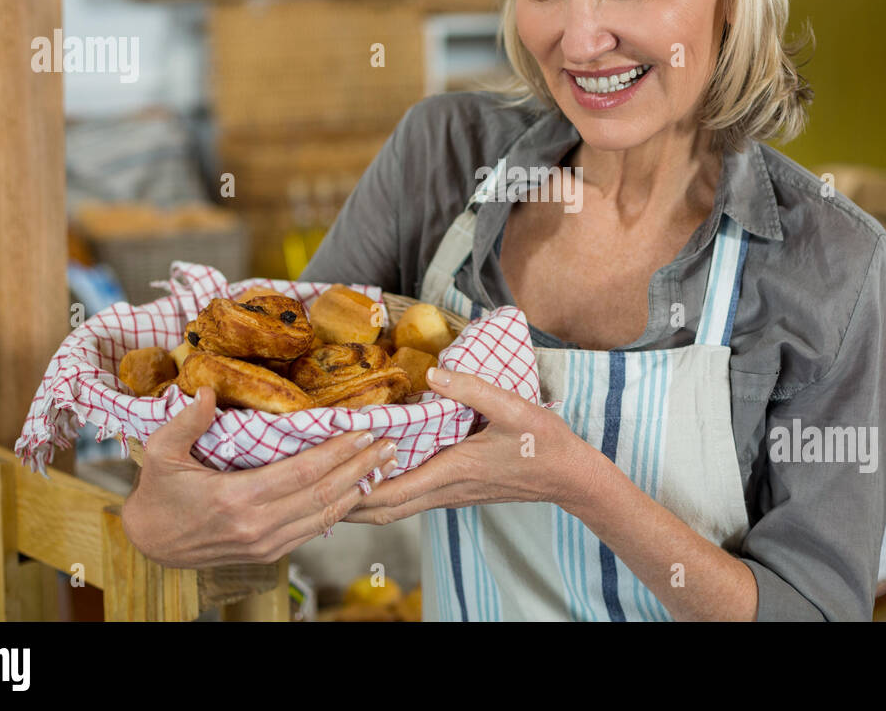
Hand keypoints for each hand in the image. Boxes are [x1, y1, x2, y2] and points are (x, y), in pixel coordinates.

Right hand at [120, 386, 399, 567]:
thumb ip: (185, 422)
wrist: (150, 542)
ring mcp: (265, 543)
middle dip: (361, 468)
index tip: (364, 431)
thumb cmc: (157, 492)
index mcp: (234, 497)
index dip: (337, 452)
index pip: (301, 473)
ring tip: (385, 464)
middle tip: (389, 444)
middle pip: (323, 494)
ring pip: (325, 516)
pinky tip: (358, 490)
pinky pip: (314, 530)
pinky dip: (342, 510)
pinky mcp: (268, 552)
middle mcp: (256, 525)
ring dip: (359, 489)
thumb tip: (206, 392)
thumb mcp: (158, 452)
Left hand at [342, 368, 594, 524]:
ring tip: (335, 479)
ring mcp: (452, 495)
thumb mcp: (512, 407)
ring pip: (397, 508)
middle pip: (384, 509)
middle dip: (348, 503)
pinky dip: (387, 492)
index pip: (391, 493)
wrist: (570, 476)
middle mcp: (446, 490)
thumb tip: (431, 374)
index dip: (356, 487)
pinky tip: (377, 474)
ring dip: (365, 498)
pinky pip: (413, 499)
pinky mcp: (458, 491)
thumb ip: (471, 389)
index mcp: (453, 471)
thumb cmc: (544, 443)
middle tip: (315, 484)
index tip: (329, 471)